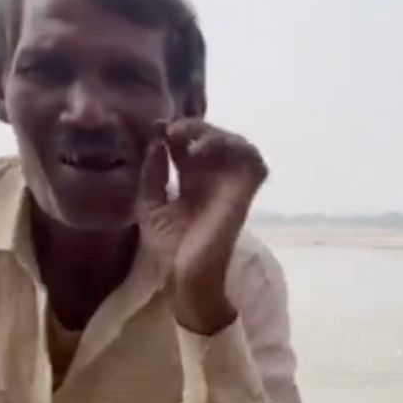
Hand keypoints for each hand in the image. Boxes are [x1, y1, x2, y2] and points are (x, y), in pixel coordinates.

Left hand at [137, 118, 267, 334]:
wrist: (187, 275)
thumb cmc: (170, 250)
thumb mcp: (150, 206)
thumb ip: (153, 175)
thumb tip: (156, 145)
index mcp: (192, 183)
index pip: (189, 146)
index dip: (175, 132)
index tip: (155, 127)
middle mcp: (214, 179)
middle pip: (212, 138)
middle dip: (192, 127)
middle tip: (170, 129)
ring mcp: (231, 184)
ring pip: (235, 143)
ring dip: (212, 133)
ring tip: (186, 138)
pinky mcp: (245, 190)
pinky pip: (252, 159)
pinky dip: (232, 146)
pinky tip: (201, 151)